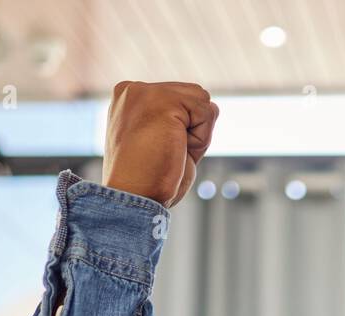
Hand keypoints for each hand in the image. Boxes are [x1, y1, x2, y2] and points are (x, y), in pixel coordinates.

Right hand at [102, 81, 218, 207]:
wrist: (134, 198)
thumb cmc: (151, 179)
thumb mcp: (166, 141)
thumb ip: (183, 119)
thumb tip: (213, 105)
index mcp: (131, 98)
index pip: (181, 99)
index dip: (185, 130)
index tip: (161, 150)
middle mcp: (134, 89)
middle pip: (195, 95)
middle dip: (194, 128)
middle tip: (168, 152)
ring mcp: (145, 91)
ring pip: (203, 100)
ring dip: (198, 133)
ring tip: (172, 150)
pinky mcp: (162, 100)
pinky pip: (207, 112)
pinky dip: (202, 138)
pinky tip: (177, 149)